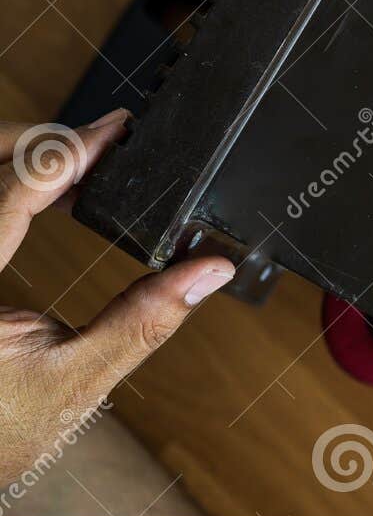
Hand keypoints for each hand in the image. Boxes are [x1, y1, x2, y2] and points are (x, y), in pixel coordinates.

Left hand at [1, 111, 234, 483]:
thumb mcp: (75, 385)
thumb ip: (143, 321)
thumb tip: (209, 271)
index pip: (11, 192)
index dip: (68, 153)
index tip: (113, 131)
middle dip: (39, 142)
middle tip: (103, 143)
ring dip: (28, 164)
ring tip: (86, 167)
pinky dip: (14, 190)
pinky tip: (50, 199)